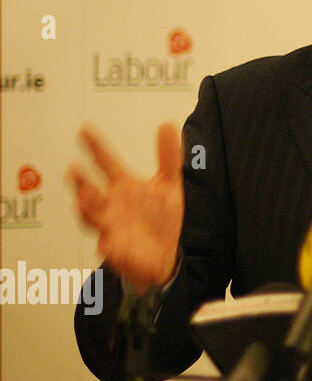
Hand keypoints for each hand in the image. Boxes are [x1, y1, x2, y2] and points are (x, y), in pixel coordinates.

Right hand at [66, 123, 184, 294]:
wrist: (163, 255)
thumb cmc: (159, 219)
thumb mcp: (169, 184)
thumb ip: (168, 157)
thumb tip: (169, 125)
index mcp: (123, 186)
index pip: (106, 162)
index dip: (96, 147)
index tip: (85, 129)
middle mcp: (111, 205)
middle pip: (90, 192)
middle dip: (81, 182)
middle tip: (73, 169)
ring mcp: (111, 227)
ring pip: (92, 218)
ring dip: (87, 209)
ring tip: (83, 199)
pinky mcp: (117, 250)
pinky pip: (108, 249)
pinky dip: (106, 245)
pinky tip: (106, 243)